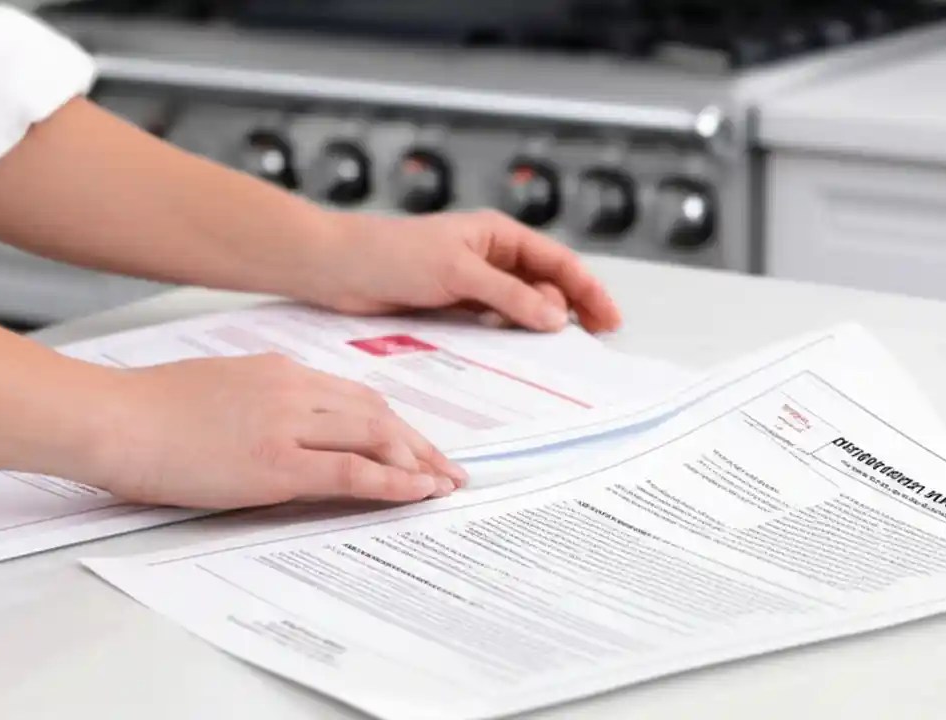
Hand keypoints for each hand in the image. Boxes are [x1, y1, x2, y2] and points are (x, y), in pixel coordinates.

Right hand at [84, 354, 465, 508]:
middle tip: (447, 467)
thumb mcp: (218, 388)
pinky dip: (391, 481)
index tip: (417, 442)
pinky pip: (351, 472)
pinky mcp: (275, 463)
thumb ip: (263, 400)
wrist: (111, 417)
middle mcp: (293, 390)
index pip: (356, 395)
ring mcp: (287, 425)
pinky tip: (416, 492)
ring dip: (416, 462)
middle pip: (378, 413)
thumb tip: (290, 430)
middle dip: (419, 443)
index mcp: (279, 371)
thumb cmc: (148, 409)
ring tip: (442, 484)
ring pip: (375, 437)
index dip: (395, 422)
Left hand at [292, 210, 622, 332]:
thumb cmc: (391, 254)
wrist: (337, 269)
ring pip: (522, 305)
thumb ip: (508, 295)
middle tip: (593, 340)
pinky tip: (521, 351)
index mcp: (497, 235)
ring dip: (542, 324)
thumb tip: (554, 317)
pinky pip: (494, 322)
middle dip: (572, 308)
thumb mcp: (457, 272)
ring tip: (561, 350)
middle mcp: (490, 256)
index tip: (608, 320)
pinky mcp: (453, 306)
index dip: (587, 289)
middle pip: (546, 283)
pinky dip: (512, 335)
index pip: (557, 261)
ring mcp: (472, 282)